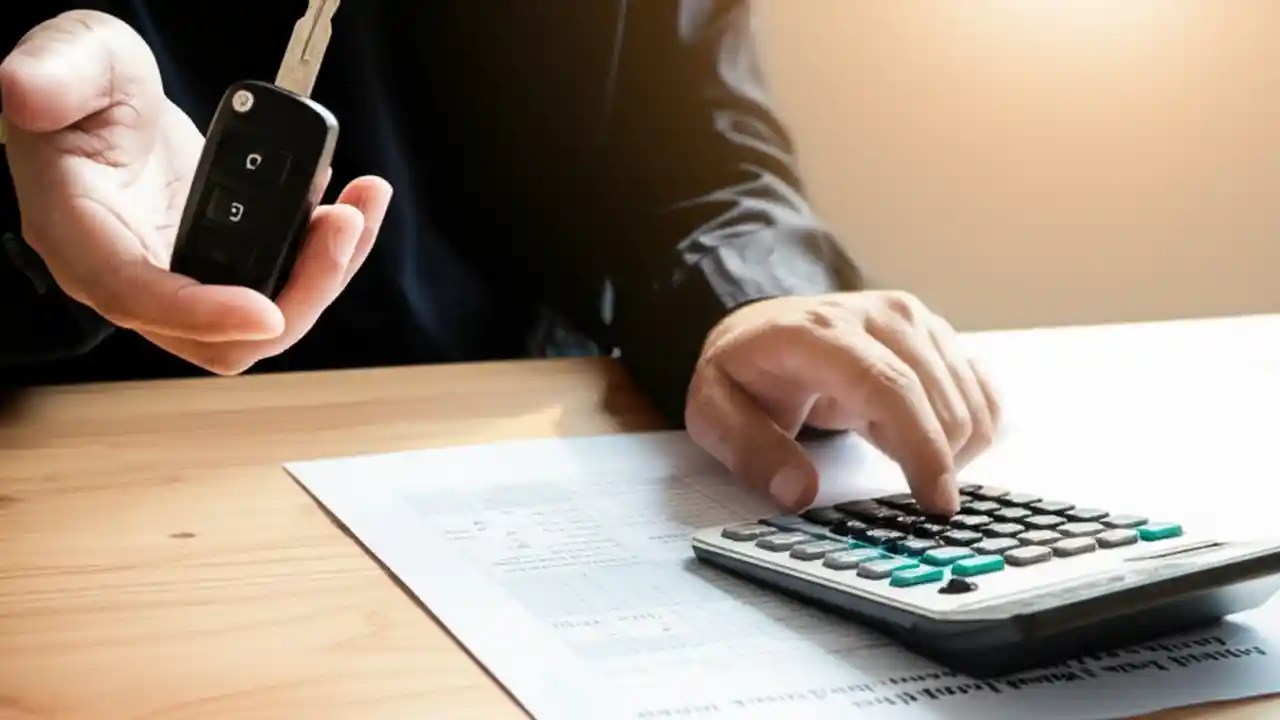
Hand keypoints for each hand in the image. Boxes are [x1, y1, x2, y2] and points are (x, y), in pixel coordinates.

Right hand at [0, 10, 391, 373]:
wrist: (107, 108)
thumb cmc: (83, 89)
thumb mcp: (73, 60)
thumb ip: (55, 73)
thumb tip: (25, 91)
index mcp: (78, 234)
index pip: (137, 295)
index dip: (202, 313)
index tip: (266, 311)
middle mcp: (131, 277)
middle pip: (219, 335)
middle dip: (296, 291)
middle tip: (343, 221)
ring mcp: (182, 282)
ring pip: (262, 321)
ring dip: (326, 274)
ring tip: (363, 203)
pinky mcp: (220, 273)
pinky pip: (280, 289)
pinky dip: (324, 256)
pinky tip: (351, 206)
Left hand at [685, 290, 1001, 514]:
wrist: (763, 328)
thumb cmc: (744, 373)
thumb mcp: (714, 413)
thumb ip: (750, 452)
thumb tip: (797, 493)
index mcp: (820, 332)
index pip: (888, 386)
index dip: (921, 446)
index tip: (936, 502)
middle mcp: (878, 315)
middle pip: (938, 399)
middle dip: (938, 461)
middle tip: (909, 497)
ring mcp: (914, 319)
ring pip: (969, 399)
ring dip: (954, 449)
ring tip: (901, 460)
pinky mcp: (937, 332)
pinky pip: (982, 391)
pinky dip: (971, 429)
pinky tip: (930, 441)